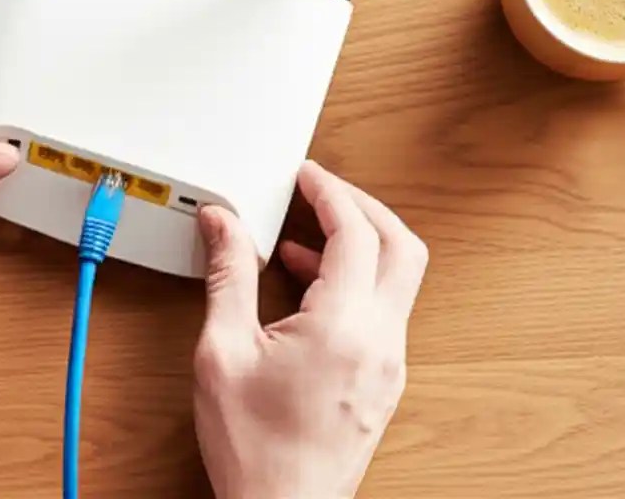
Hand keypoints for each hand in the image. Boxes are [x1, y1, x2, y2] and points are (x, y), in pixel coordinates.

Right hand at [193, 162, 427, 498]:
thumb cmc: (255, 449)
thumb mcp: (223, 352)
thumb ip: (227, 277)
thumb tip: (224, 224)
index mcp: (345, 327)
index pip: (355, 233)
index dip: (330, 192)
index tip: (305, 175)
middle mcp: (381, 341)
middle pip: (401, 246)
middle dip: (362, 208)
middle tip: (320, 193)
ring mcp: (389, 364)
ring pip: (397, 281)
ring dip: (358, 248)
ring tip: (300, 243)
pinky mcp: (383, 382)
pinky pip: (383, 312)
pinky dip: (355, 285)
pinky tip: (308, 292)